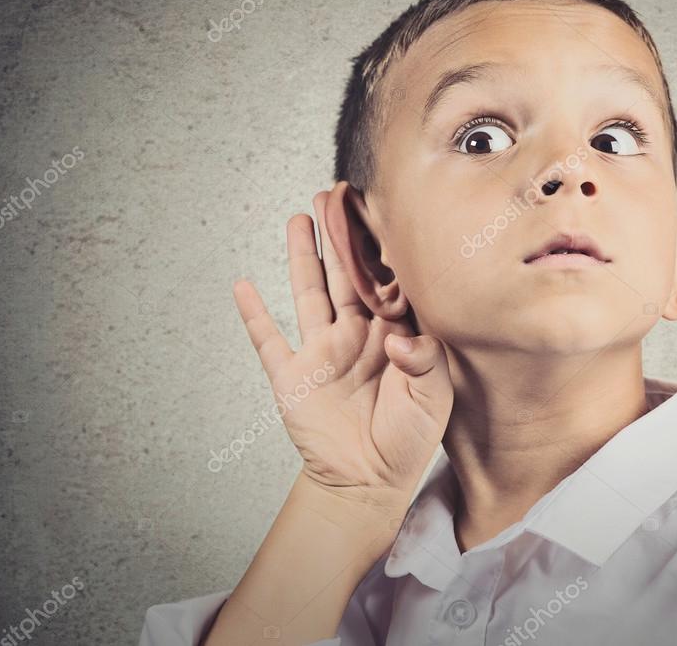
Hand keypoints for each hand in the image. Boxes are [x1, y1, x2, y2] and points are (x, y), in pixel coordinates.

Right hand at [232, 189, 453, 504]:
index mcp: (393, 334)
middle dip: (340, 236)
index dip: (383, 249)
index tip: (379, 211)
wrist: (369, 481)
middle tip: (334, 195)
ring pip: (309, 292)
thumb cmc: (408, 438)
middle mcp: (355, 334)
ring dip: (302, 257)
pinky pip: (268, 340)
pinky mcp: (292, 375)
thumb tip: (395, 334)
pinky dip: (254, 315)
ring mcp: (321, 351)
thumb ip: (424, 359)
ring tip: (299, 218)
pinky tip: (243, 286)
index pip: (388, 282)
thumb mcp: (433, 397)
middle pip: (345, 274)